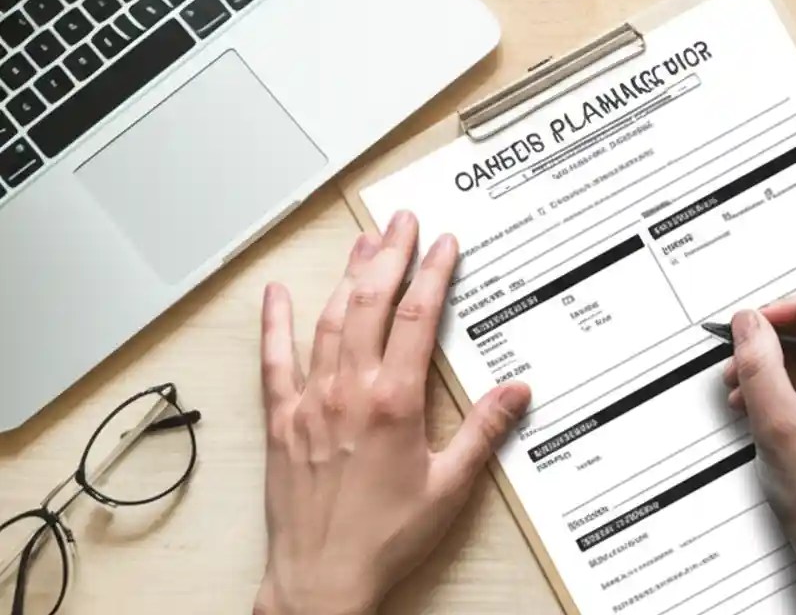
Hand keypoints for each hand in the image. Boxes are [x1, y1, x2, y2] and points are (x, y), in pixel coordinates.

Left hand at [254, 212, 531, 614]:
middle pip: (372, 303)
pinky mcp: (282, 420)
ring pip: (329, 321)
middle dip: (390, 255)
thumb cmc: (385, 538)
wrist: (322, 579)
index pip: (417, 318)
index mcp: (394, 403)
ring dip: (348, 277)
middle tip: (402, 222)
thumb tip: (517, 391)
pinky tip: (277, 294)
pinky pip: (274, 360)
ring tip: (363, 244)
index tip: (443, 244)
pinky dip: (275, 323)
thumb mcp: (450, 487)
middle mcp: (349, 392)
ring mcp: (310, 402)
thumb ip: (484, 432)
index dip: (432, 273)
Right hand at [723, 290, 795, 614]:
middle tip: (743, 354)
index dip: (791, 309)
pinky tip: (759, 401)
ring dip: (778, 367)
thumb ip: (759, 364)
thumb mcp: (779, 422)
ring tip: (743, 386)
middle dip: (778, 343)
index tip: (758, 323)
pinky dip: (790, 387)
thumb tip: (749, 323)